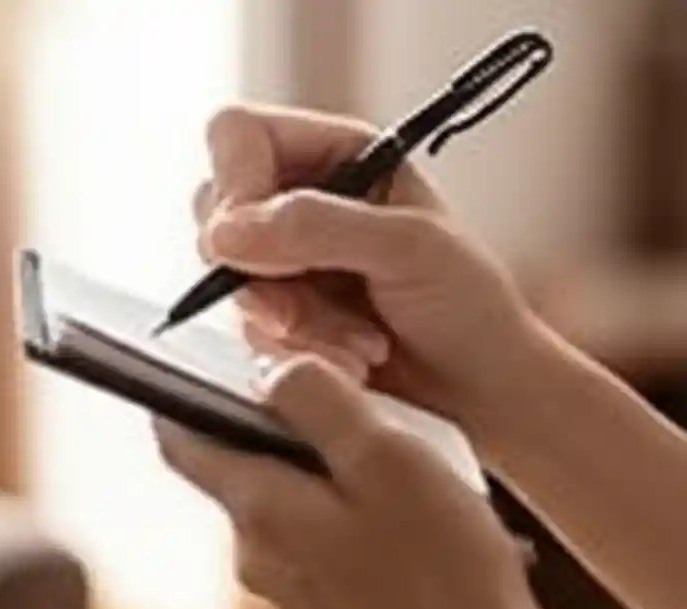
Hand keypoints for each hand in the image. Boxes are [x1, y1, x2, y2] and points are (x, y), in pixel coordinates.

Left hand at [154, 354, 554, 608]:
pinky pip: (320, 538)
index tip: (201, 352)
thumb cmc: (446, 570)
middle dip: (276, 423)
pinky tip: (410, 514)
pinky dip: (348, 510)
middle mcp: (258, 554)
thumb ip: (318, 401)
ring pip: (288, 500)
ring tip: (396, 459)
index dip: (176, 387)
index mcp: (257, 509)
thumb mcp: (386, 457)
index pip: (179, 439)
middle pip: (239, 463)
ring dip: (324, 468)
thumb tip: (268, 368)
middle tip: (342, 398)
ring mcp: (290, 588)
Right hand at [194, 105, 545, 429]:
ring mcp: (285, 257)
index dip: (235, 185)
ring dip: (289, 319)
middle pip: (216, 208)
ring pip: (227, 277)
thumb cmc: (471, 305)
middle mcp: (302, 196)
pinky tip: (347, 356)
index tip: (254, 243)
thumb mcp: (408, 249)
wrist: (482, 384)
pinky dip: (292, 348)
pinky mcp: (278, 309)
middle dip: (261, 271)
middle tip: (307, 304)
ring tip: (354, 339)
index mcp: (338, 152)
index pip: (238, 135)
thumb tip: (226, 229)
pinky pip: (243, 325)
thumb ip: (316, 225)